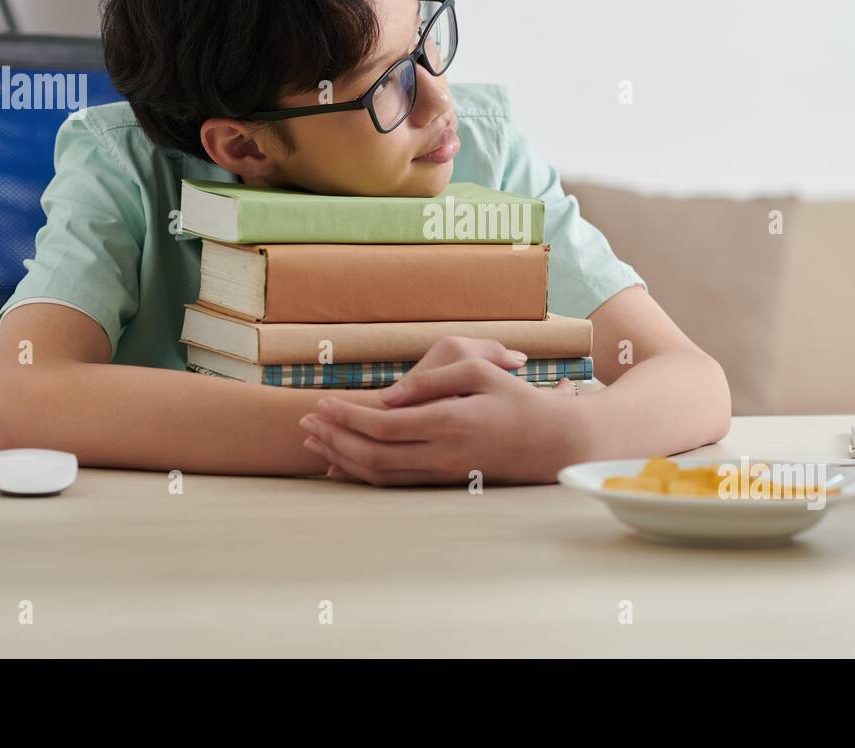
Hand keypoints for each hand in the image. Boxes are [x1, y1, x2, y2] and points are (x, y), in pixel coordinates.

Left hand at [298, 336, 578, 486]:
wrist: (550, 443)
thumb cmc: (516, 399)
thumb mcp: (480, 372)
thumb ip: (433, 381)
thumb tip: (389, 395)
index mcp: (449, 422)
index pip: (384, 424)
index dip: (348, 416)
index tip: (322, 403)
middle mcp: (442, 453)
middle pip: (373, 454)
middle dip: (334, 438)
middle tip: (305, 423)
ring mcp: (442, 472)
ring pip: (380, 474)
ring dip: (343, 458)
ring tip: (315, 441)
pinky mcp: (443, 481)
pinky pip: (395, 482)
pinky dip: (364, 473)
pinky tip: (345, 461)